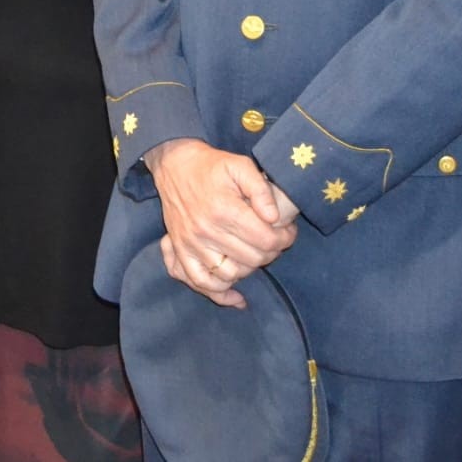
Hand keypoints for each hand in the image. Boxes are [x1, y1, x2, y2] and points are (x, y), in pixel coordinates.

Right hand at [142, 138, 296, 307]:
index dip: (284, 239)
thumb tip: (274, 217)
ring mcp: (192, 244)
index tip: (287, 231)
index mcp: (224, 210)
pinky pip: (200, 282)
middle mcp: (207, 231)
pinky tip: (237, 296)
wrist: (175, 166)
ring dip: (249, 268)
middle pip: (252, 259)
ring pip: (230, 274)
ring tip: (255, 254)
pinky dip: (220, 293)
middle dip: (271, 252)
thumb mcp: (240, 165)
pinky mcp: (181, 251)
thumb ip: (261, 189)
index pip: (265, 240)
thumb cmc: (211, 166)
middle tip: (275, 240)